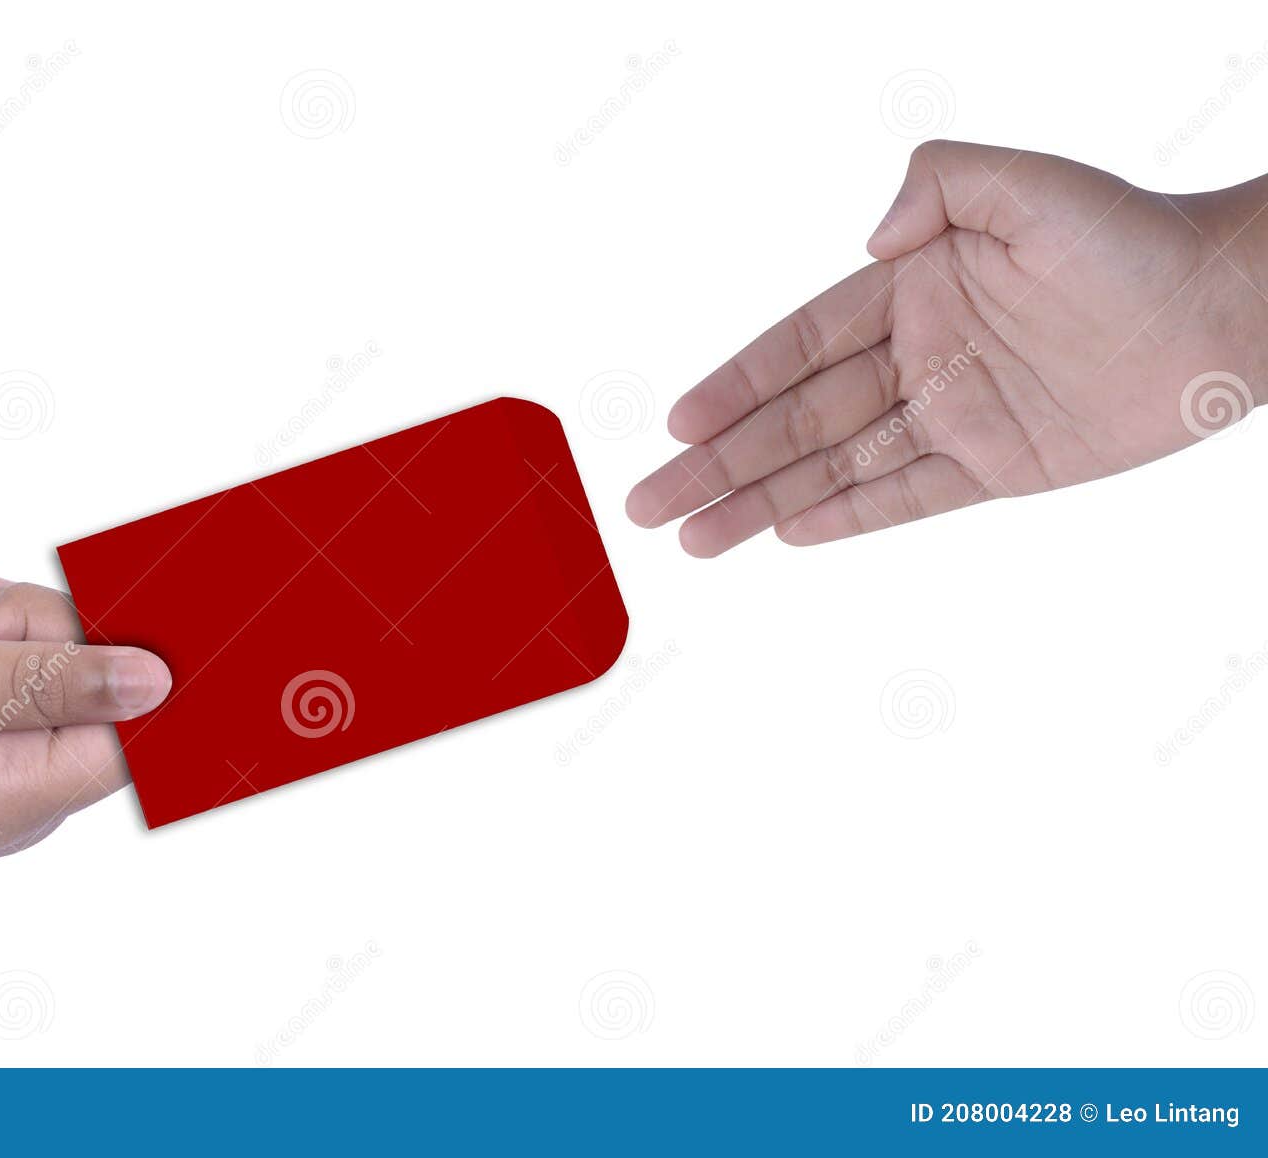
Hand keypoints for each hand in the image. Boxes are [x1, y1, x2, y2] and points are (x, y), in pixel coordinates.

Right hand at [0, 577, 170, 857]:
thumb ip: (50, 679)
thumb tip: (161, 682)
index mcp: (20, 804)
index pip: (139, 734)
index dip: (145, 661)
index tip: (139, 596)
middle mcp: (20, 796)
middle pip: (99, 686)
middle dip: (43, 630)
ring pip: (55, 661)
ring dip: (1, 626)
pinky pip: (12, 666)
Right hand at [626, 140, 1267, 555]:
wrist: (1228, 309)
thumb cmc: (1134, 235)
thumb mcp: (1026, 183)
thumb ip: (935, 187)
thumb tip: (869, 245)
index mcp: (911, 287)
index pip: (798, 346)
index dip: (734, 386)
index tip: (677, 425)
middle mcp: (919, 355)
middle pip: (795, 421)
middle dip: (717, 465)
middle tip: (647, 507)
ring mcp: (953, 413)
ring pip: (835, 468)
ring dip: (761, 502)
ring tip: (696, 538)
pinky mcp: (996, 464)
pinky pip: (908, 496)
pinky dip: (850, 517)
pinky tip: (789, 533)